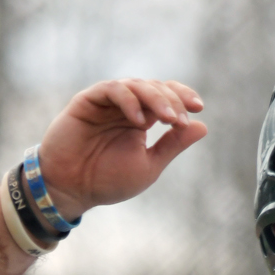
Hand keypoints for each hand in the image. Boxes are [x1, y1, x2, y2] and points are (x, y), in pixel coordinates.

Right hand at [36, 79, 207, 218]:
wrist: (71, 189)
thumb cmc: (107, 180)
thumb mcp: (149, 165)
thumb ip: (173, 145)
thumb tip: (202, 126)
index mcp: (142, 119)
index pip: (166, 96)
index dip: (183, 97)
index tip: (198, 108)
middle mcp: (126, 107)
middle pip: (155, 87)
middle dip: (173, 100)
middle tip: (180, 120)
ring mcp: (106, 102)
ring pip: (135, 84)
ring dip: (156, 99)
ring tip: (168, 119)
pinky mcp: (87, 101)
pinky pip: (111, 89)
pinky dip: (129, 100)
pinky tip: (140, 120)